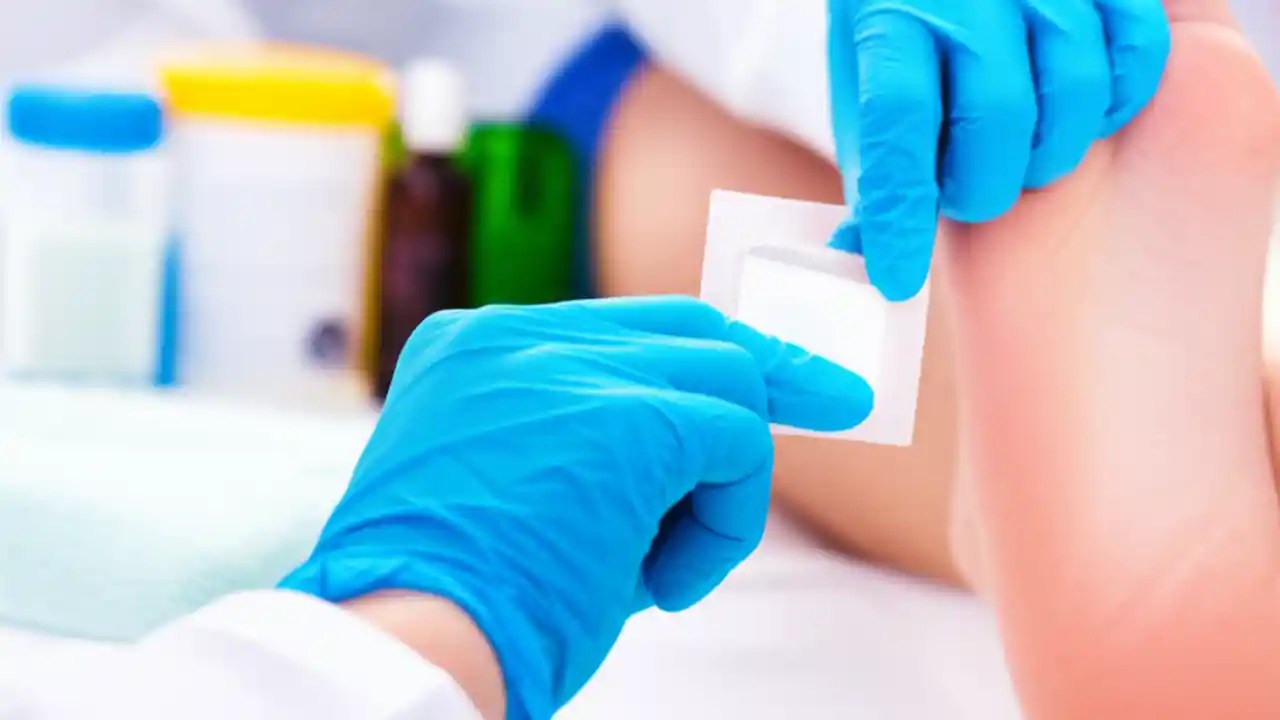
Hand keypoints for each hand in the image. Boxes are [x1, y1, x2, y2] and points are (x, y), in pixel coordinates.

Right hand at [281, 297, 872, 718]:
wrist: (403, 651)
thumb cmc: (449, 608)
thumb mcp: (499, 495)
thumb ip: (575, 443)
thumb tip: (690, 441)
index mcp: (472, 350)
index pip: (619, 328)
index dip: (697, 362)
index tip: (763, 384)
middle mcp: (513, 337)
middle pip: (684, 325)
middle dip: (771, 365)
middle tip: (841, 397)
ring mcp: (565, 366)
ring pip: (722, 378)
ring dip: (720, 485)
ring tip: (664, 570)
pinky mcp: (625, 416)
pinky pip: (736, 442)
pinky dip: (726, 522)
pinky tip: (667, 585)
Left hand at [828, 0, 1171, 300]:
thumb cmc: (906, 40)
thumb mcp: (866, 93)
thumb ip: (873, 169)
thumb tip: (860, 250)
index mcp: (890, 20)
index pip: (898, 121)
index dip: (902, 212)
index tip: (900, 279)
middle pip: (997, 112)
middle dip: (987, 184)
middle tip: (976, 192)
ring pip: (1075, 86)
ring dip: (1053, 150)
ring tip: (1025, 155)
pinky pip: (1137, 53)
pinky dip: (1116, 103)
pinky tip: (1083, 118)